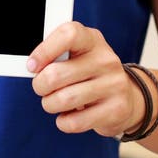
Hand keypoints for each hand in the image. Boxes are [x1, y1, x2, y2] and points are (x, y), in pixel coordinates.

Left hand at [26, 21, 141, 137]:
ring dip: (50, 104)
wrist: (126, 96)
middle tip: (41, 87)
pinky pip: (76, 122)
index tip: (32, 65)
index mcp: (92, 39)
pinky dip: (63, 122)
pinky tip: (66, 116)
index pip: (68, 35)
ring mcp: (114, 84)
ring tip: (52, 102)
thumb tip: (32, 67)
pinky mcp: (117, 109)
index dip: (44, 50)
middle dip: (40, 85)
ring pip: (65, 99)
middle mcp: (105, 59)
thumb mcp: (77, 54)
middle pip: (57, 73)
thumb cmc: (90, 72)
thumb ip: (56, 54)